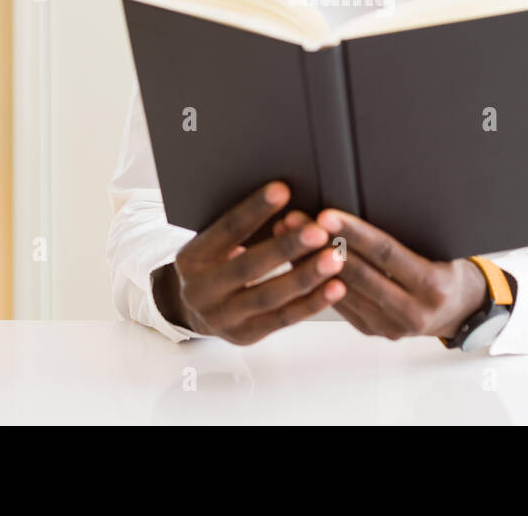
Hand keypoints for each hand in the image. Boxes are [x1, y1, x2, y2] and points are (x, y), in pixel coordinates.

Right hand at [155, 181, 346, 344]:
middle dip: (286, 248)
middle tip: (319, 231)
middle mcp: (200, 291)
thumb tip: (286, 194)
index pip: (226, 229)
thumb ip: (243, 225)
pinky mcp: (245, 336)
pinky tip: (336, 287)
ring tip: (335, 258)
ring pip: (269, 297)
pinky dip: (312, 303)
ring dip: (305, 276)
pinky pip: (283, 319)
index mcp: (191, 258)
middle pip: (248, 267)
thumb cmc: (217, 262)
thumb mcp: (216, 243)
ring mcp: (222, 318)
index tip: (283, 190)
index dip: (254, 209)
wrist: (196, 309)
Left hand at [272, 208, 487, 340]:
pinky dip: (316, 280)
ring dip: (310, 262)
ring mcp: (390, 326)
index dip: (355, 234)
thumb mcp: (442, 247)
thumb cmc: (450, 268)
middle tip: (295, 221)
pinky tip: (297, 259)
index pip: (386, 254)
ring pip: (342, 291)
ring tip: (286, 235)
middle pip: (358, 274)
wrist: (462, 311)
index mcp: (433, 286)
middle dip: (322, 245)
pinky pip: (339, 304)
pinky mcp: (372, 330)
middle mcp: (412, 312)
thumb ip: (410, 233)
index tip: (326, 216)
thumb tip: (371, 196)